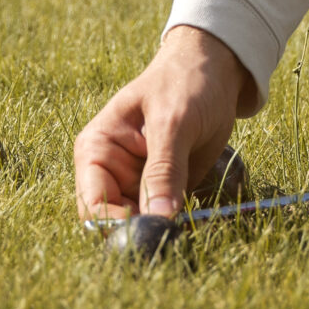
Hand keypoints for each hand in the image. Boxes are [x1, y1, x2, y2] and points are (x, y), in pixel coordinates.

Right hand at [74, 24, 257, 218]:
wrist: (215, 69)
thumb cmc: (184, 83)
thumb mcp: (173, 123)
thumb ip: (163, 170)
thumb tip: (159, 218)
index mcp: (96, 150)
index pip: (93, 203)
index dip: (116, 225)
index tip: (150, 234)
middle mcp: (111, 172)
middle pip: (115, 221)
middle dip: (141, 233)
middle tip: (173, 239)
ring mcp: (137, 183)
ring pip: (142, 224)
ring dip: (163, 231)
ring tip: (189, 229)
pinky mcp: (165, 189)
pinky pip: (167, 217)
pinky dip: (180, 223)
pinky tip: (198, 220)